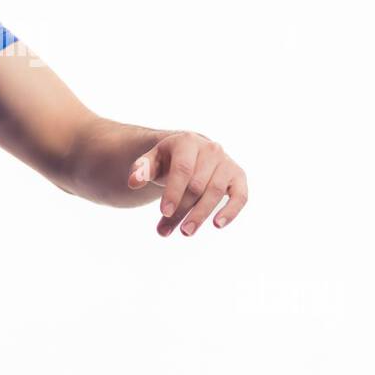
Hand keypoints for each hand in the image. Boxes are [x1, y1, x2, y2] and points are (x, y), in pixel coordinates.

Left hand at [128, 132, 247, 236]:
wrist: (192, 152)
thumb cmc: (169, 160)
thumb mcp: (152, 160)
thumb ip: (141, 169)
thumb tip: (133, 182)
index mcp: (187, 141)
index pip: (182, 169)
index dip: (174, 192)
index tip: (164, 212)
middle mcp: (211, 149)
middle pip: (197, 185)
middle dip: (181, 210)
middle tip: (164, 230)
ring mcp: (226, 163)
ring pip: (215, 192)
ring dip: (200, 215)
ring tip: (185, 232)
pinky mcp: (238, 177)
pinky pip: (240, 196)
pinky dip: (231, 211)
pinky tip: (217, 225)